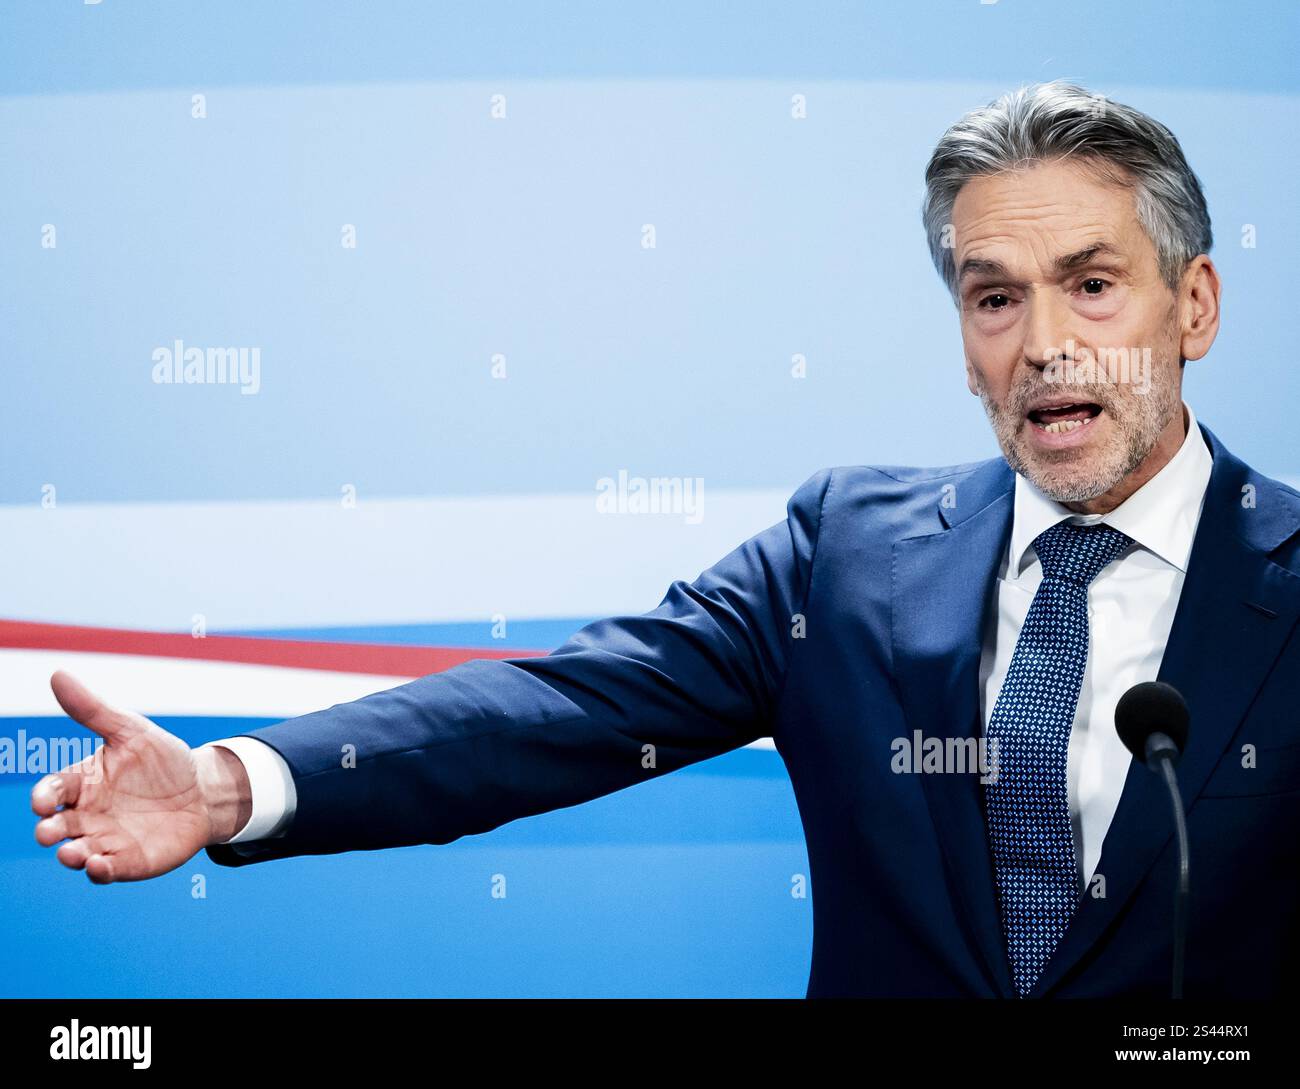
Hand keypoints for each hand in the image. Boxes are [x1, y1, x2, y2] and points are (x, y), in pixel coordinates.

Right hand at [30, 671, 251, 882]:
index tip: (45, 800)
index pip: (53, 791)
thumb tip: (58, 674)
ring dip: (71, 856)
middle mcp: (87, 816)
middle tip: (48, 831)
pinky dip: (100, 871)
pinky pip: (107, 871)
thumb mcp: (132, 731)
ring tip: (73, 854)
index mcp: (83, 784)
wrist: (203, 791)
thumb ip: (93, 710)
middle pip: (57, 826)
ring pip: (77, 852)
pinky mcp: (127, 862)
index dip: (45, 797)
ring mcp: (105, 841)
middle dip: (48, 830)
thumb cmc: (162, 761)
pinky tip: (101, 867)